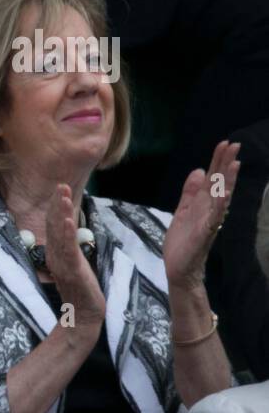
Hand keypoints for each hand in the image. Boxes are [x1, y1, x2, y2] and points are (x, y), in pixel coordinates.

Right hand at [45, 184, 104, 329]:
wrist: (83, 316)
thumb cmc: (81, 292)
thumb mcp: (75, 266)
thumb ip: (70, 250)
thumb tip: (71, 233)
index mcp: (55, 254)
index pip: (54, 226)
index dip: (56, 207)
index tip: (60, 189)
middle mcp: (55, 256)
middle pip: (54, 225)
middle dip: (57, 204)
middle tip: (60, 184)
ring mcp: (62, 263)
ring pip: (60, 234)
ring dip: (61, 212)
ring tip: (63, 195)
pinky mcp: (72, 270)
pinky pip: (68, 249)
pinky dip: (66, 233)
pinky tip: (66, 220)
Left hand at [164, 140, 240, 290]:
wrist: (178, 268)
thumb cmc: (182, 241)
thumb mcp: (182, 211)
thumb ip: (190, 192)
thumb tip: (199, 171)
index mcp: (203, 204)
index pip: (213, 179)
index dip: (218, 162)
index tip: (224, 143)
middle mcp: (210, 210)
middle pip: (220, 183)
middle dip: (226, 164)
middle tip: (234, 144)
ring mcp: (210, 221)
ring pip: (221, 198)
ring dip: (227, 180)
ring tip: (234, 163)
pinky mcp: (205, 233)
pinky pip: (214, 217)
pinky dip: (218, 205)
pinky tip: (223, 193)